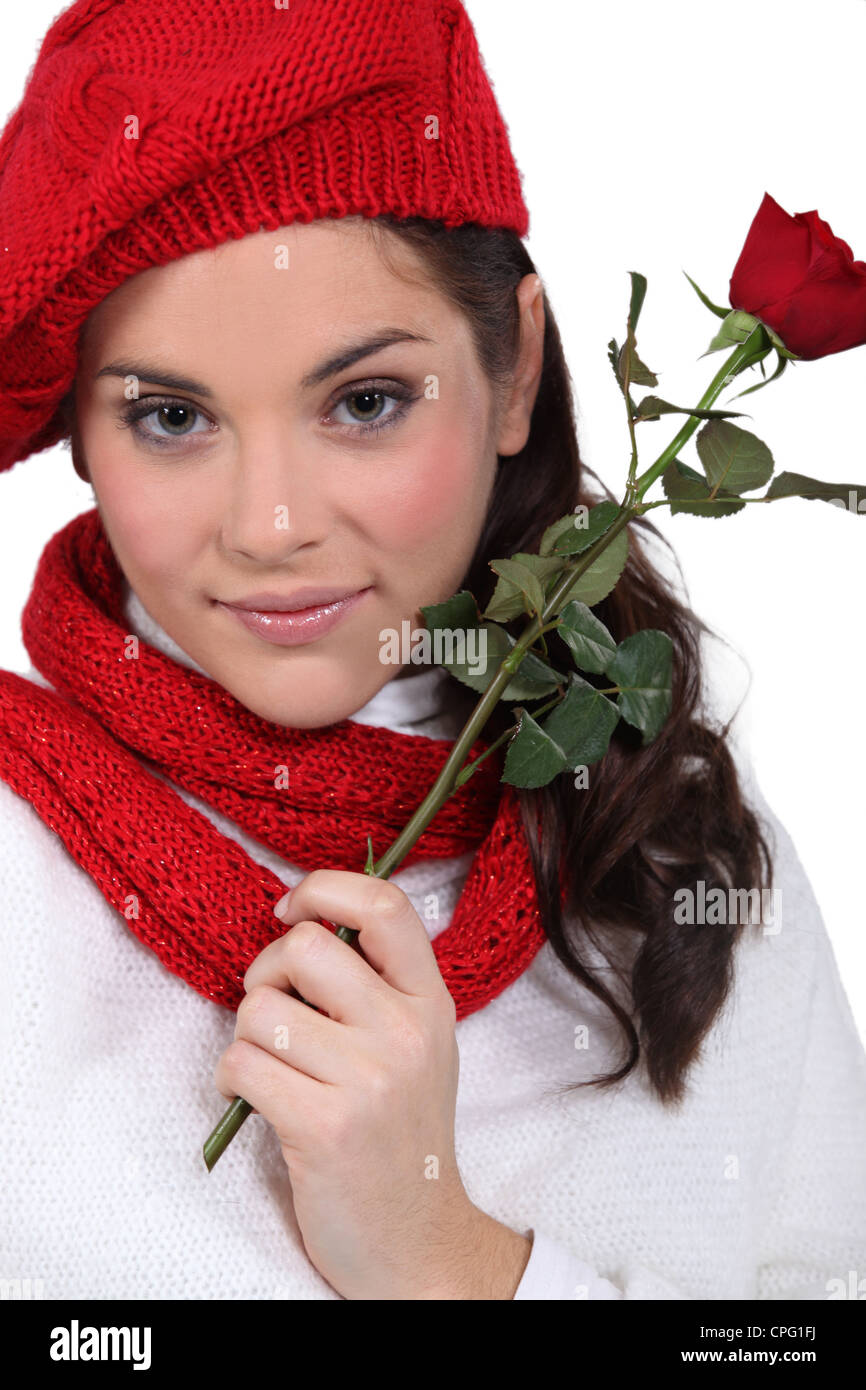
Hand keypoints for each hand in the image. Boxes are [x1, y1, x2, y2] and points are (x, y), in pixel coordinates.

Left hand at [213, 868, 529, 1298]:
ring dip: (246, 1037)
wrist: (418, 1241)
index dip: (324, 889)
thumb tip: (302, 923)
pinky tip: (255, 1099)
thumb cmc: (401, 1135)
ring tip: (270, 1068)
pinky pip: (242, 1064)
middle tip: (275, 1010)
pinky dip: (232, 1078)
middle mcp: (406, 1033)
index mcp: (430, 1002)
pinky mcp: (324, 1127)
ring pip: (260, 1009)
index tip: (291, 909)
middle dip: (267, 973)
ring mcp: (369, 1080)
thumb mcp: (419, 1045)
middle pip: (305, 948)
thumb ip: (378, 985)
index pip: (385, 906)